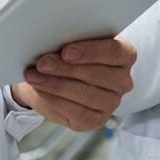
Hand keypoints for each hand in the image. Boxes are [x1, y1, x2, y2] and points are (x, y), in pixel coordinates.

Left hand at [10, 36, 136, 130]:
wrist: (54, 77)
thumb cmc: (68, 54)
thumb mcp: (72, 42)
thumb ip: (71, 39)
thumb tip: (53, 42)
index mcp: (125, 54)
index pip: (114, 51)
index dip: (90, 52)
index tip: (66, 52)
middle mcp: (123, 80)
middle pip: (96, 73)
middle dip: (65, 68)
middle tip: (42, 63)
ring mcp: (112, 102)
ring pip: (85, 94)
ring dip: (55, 84)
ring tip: (35, 76)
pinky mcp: (97, 120)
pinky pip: (77, 111)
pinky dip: (55, 99)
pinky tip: (41, 90)